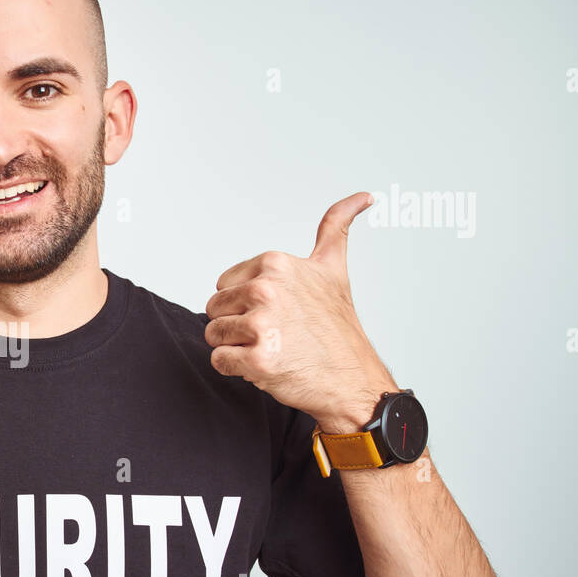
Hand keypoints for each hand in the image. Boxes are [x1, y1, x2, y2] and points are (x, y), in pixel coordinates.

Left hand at [203, 192, 396, 431]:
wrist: (352, 380)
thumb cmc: (337, 328)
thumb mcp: (333, 268)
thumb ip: (335, 227)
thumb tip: (363, 196)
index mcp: (276, 264)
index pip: (223, 284)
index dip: (245, 302)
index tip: (278, 311)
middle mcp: (267, 290)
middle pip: (215, 308)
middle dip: (237, 325)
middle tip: (276, 334)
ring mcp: (262, 326)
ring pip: (214, 335)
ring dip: (237, 347)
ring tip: (273, 348)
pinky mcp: (257, 361)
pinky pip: (219, 361)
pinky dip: (236, 369)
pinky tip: (267, 366)